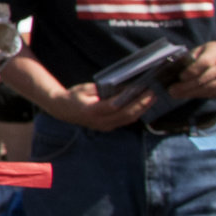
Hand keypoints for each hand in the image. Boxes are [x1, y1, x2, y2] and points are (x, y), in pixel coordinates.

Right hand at [43, 80, 157, 130]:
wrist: (62, 110)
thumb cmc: (73, 96)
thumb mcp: (87, 88)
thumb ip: (105, 90)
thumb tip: (126, 88)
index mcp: (91, 111)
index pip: (115, 106)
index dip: (132, 99)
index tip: (143, 90)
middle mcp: (99, 121)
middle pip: (126, 115)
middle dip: (142, 104)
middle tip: (153, 94)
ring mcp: (104, 126)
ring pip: (128, 120)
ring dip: (142, 109)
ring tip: (152, 98)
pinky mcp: (107, 127)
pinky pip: (125, 121)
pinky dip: (135, 112)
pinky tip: (142, 105)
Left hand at [166, 40, 215, 100]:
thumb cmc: (214, 51)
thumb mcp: (202, 48)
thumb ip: (191, 57)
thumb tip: (177, 69)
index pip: (204, 64)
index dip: (190, 72)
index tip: (180, 77)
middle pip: (205, 78)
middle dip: (186, 87)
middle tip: (172, 91)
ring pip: (210, 88)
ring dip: (192, 93)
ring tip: (178, 95)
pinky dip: (201, 95)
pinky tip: (190, 95)